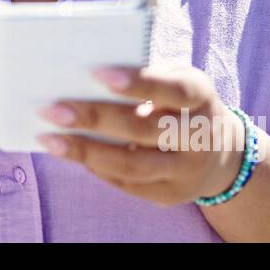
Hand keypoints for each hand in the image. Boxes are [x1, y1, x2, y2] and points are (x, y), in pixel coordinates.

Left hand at [36, 66, 244, 206]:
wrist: (218, 152)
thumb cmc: (179, 103)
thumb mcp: (175, 80)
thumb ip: (144, 75)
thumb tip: (85, 76)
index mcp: (201, 98)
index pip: (173, 90)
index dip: (138, 83)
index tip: (97, 73)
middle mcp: (200, 136)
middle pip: (145, 129)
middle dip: (95, 118)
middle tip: (53, 109)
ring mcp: (187, 171)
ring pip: (133, 165)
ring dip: (86, 152)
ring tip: (50, 139)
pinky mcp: (171, 195)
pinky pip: (127, 184)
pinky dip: (95, 166)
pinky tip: (69, 152)